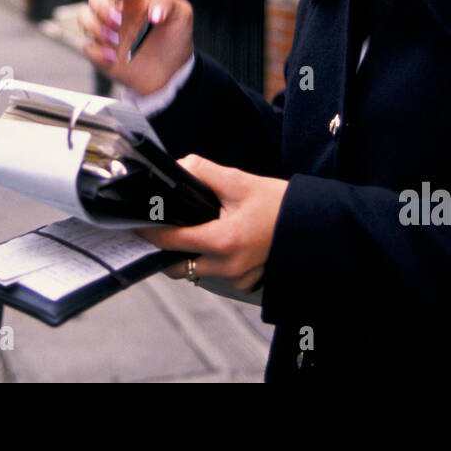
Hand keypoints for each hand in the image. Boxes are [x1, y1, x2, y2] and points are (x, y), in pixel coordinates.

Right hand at [78, 0, 192, 93]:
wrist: (172, 73)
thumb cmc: (175, 39)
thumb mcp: (182, 16)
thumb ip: (169, 3)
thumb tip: (154, 12)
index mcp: (136, 1)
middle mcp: (118, 13)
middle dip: (102, 7)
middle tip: (118, 22)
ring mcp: (108, 32)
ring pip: (84, 17)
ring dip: (96, 27)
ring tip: (115, 42)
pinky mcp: (101, 53)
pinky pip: (87, 47)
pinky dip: (97, 52)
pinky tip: (113, 58)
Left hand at [138, 155, 288, 292]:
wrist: (314, 224)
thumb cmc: (280, 203)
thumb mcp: (240, 181)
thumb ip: (204, 172)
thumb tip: (178, 167)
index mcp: (223, 241)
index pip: (172, 241)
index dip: (151, 231)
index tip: (137, 222)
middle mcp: (228, 267)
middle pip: (177, 267)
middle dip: (165, 250)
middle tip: (161, 229)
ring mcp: (238, 279)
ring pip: (197, 272)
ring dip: (188, 256)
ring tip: (189, 231)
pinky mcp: (246, 282)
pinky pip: (217, 275)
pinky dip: (210, 261)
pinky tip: (215, 242)